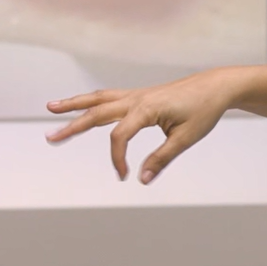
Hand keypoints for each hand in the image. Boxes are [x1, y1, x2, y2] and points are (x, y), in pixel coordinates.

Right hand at [46, 68, 245, 183]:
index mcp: (147, 108)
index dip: (118, 158)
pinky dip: (91, 102)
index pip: (119, 135)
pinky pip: (108, 98)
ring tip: (51, 107)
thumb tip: (141, 179)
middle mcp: (136, 99)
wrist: (216, 86)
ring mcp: (136, 95)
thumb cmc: (203, 110)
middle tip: (50, 138)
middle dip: (72, 126)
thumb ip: (162, 159)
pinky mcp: (139, 96)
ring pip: (98, 99)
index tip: (124, 175)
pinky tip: (82, 107)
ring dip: (74, 104)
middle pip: (97, 112)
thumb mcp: (186, 138)